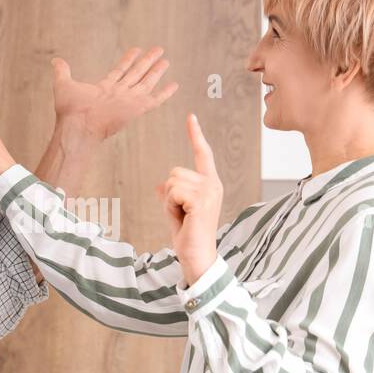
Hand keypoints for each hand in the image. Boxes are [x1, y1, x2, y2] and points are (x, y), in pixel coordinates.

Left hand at [51, 47, 178, 147]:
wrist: (77, 125)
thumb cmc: (69, 110)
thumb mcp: (64, 84)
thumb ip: (62, 71)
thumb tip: (55, 60)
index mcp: (106, 88)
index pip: (120, 70)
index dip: (129, 59)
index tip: (137, 49)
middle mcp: (119, 94)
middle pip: (137, 73)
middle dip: (147, 61)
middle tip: (159, 49)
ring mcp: (129, 101)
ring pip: (146, 82)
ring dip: (156, 71)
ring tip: (166, 59)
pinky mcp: (136, 108)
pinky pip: (154, 100)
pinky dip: (165, 93)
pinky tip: (174, 85)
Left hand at [156, 114, 222, 285]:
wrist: (197, 255)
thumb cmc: (188, 234)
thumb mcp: (175, 210)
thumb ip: (171, 194)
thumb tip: (160, 185)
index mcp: (210, 183)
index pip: (203, 154)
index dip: (195, 135)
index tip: (190, 117)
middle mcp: (213, 184)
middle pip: (175, 171)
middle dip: (170, 192)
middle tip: (180, 213)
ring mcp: (209, 191)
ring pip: (172, 181)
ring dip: (169, 201)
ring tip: (182, 216)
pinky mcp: (201, 200)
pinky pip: (173, 192)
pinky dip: (170, 206)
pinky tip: (182, 218)